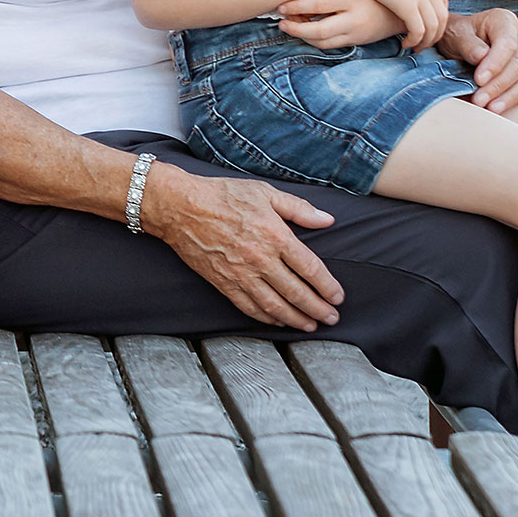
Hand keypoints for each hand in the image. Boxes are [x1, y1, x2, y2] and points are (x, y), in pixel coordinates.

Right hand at [141, 162, 343, 331]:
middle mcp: (261, 259)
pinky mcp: (224, 283)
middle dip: (318, 309)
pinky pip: (249, 307)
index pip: (311, 269)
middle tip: (332, 318)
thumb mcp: (264, 192)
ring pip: (276, 306)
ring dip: (297, 319)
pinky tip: (278, 321)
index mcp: (275, 236)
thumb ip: (298, 208)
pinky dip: (267, 318)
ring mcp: (241, 274)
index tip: (338, 296)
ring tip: (311, 325)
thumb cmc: (222, 195)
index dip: (328, 286)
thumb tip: (327, 219)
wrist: (180, 207)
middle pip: (297, 293)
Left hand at [275, 0, 404, 49]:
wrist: (400, 6)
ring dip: (302, 35)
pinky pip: (330, 45)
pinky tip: (306, 31)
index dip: (295, 6)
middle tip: (281, 22)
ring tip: (290, 25)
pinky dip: (314, 40)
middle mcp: (355, 16)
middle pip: (318, 29)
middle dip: (295, 28)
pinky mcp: (357, 41)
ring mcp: (357, 31)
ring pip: (322, 41)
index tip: (281, 6)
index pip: (317, 3)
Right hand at [347, 0, 448, 49]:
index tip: (426, 24)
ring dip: (427, 40)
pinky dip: (415, 40)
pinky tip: (405, 44)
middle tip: (425, 42)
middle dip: (437, 32)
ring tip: (416, 48)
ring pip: (434, 26)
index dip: (436, 14)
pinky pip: (419, 31)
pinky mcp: (408, 7)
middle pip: (442, 14)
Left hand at [436, 9, 517, 114]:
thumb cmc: (459, 35)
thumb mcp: (456, 35)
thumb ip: (468, 44)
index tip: (479, 79)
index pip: (506, 44)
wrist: (461, 42)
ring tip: (491, 108)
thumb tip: (482, 56)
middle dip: (499, 84)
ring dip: (511, 95)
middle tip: (479, 100)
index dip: (495, 64)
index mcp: (504, 22)